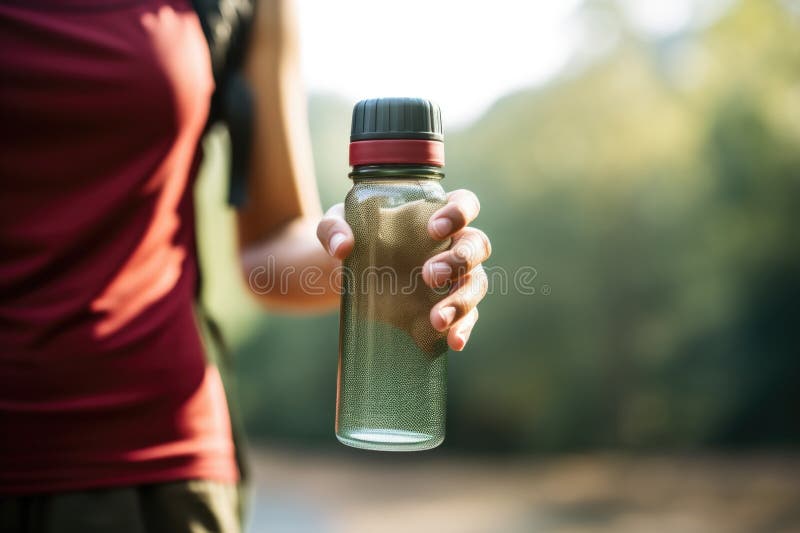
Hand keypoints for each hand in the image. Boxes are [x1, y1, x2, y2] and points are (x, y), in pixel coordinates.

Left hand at [317, 189, 489, 350]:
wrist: (345, 275)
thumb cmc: (351, 237)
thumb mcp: (335, 225)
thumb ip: (333, 228)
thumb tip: (342, 247)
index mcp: (434, 213)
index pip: (464, 203)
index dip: (460, 212)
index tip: (434, 229)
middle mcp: (451, 243)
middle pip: (477, 244)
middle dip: (460, 260)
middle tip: (429, 275)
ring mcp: (453, 277)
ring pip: (476, 282)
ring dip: (462, 300)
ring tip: (437, 319)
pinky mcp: (447, 305)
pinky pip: (467, 317)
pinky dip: (464, 328)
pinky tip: (453, 341)